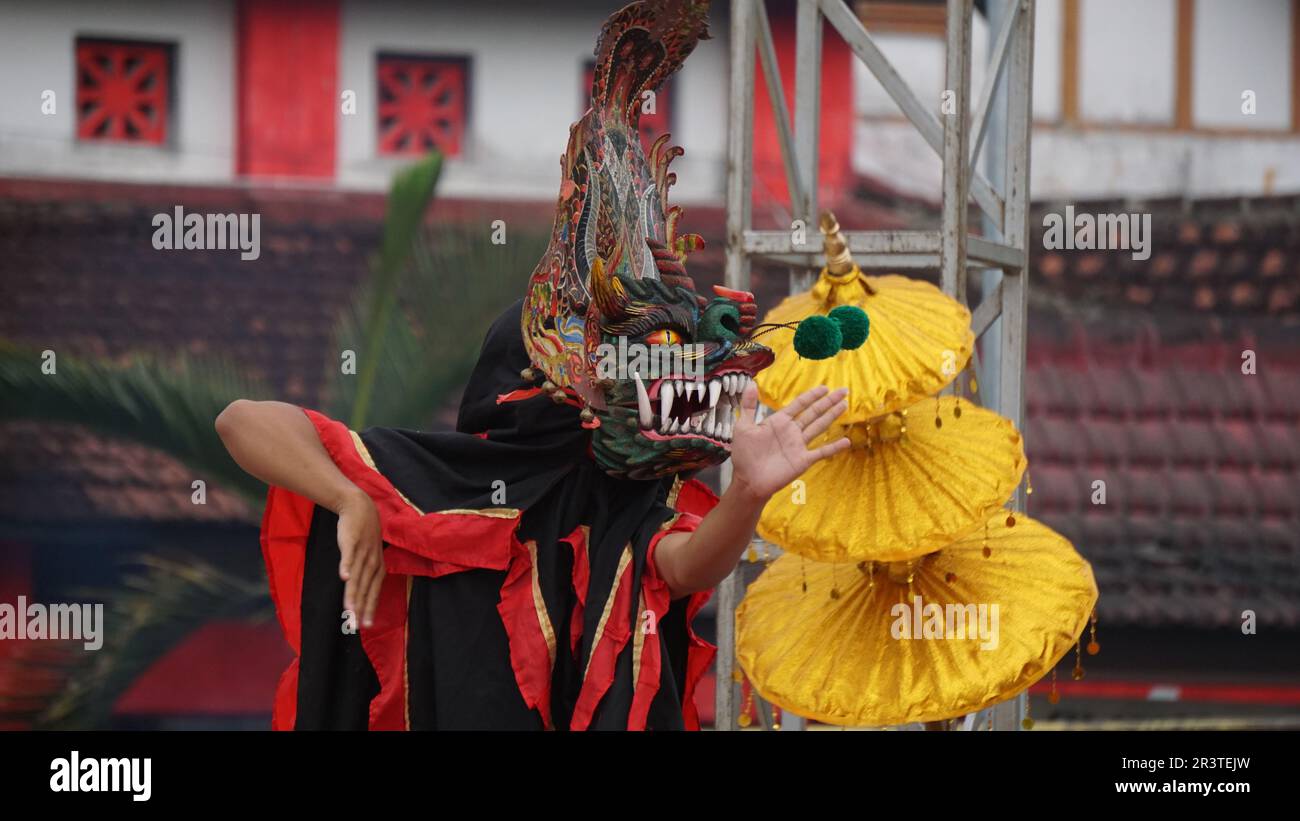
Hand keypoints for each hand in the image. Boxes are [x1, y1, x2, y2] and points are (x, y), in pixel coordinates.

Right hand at [336, 487, 384, 628]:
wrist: (360, 507)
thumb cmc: (363, 535)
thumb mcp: (369, 555)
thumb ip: (364, 574)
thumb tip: (360, 593)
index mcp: (377, 566)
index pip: (374, 591)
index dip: (370, 608)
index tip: (366, 625)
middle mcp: (372, 561)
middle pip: (366, 588)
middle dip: (361, 607)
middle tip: (356, 625)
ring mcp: (363, 551)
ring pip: (357, 576)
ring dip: (353, 593)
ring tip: (349, 610)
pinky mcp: (352, 541)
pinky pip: (349, 555)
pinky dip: (347, 566)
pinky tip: (343, 578)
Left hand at [728, 384, 849, 502]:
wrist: (748, 481)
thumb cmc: (744, 455)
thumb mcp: (743, 427)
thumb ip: (748, 405)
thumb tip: (751, 383)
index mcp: (779, 421)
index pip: (799, 404)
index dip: (812, 395)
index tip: (825, 387)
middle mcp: (792, 431)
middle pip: (814, 412)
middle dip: (828, 402)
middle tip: (843, 391)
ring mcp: (799, 445)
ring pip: (819, 427)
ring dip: (832, 416)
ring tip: (844, 406)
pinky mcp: (803, 460)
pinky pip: (821, 452)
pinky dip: (834, 447)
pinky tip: (846, 441)